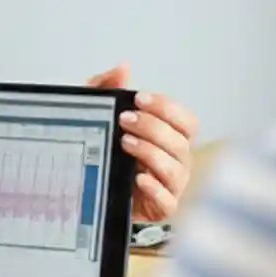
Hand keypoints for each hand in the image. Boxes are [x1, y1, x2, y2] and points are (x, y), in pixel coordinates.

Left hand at [86, 65, 198, 221]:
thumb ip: (108, 89)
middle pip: (181, 142)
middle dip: (152, 128)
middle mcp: (177, 160)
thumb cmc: (106, 148)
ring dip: (150, 153)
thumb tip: (122, 68)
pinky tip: (137, 178)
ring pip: (175, 170)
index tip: (139, 98)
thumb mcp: (99, 115)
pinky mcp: (161, 209)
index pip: (186, 121)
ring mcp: (172, 186)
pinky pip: (167, 201)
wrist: (89, 187)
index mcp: (171, 137)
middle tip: (124, 120)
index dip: (167, 108)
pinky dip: (154, 188)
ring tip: (125, 143)